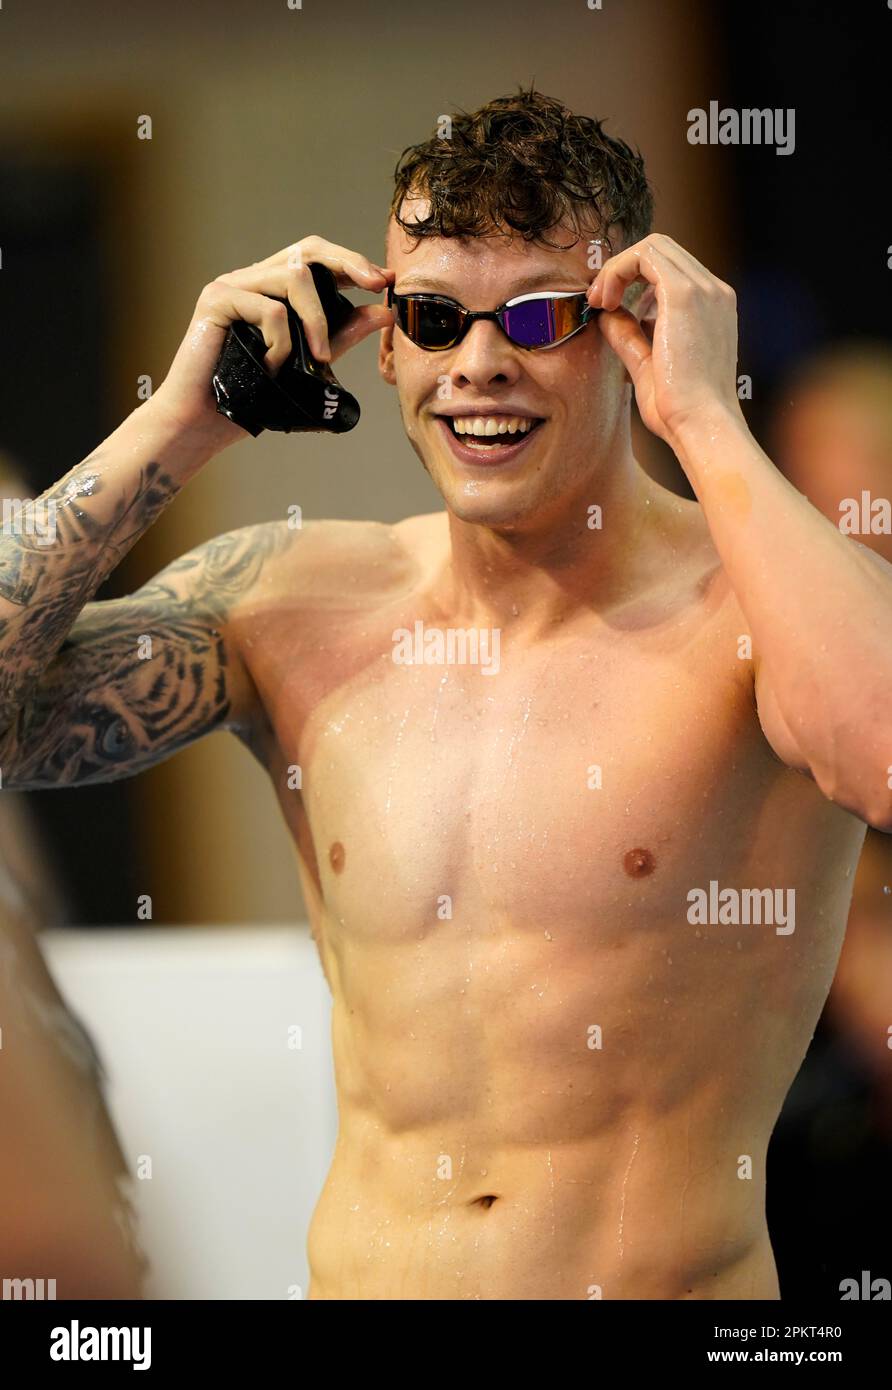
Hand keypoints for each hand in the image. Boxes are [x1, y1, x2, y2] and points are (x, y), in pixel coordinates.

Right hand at [152, 236, 395, 450]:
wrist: (205, 422)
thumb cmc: (253, 395)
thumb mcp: (310, 362)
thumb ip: (342, 334)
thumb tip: (383, 313)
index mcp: (273, 290)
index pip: (315, 258)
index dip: (351, 262)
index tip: (384, 281)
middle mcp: (252, 280)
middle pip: (306, 250)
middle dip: (347, 263)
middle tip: (374, 286)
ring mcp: (232, 285)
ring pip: (293, 278)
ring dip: (317, 320)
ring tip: (319, 357)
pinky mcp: (216, 298)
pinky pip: (270, 309)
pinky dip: (282, 342)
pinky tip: (272, 366)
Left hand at [587, 233, 742, 443]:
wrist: (701, 425)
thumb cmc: (679, 409)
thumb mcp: (647, 365)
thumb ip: (629, 335)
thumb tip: (607, 315)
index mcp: (712, 309)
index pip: (669, 269)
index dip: (631, 277)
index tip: (607, 306)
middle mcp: (714, 292)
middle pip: (662, 249)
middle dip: (622, 267)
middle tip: (598, 300)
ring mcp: (704, 290)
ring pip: (654, 245)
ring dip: (618, 267)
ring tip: (600, 300)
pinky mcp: (685, 295)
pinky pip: (646, 256)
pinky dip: (618, 270)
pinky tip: (606, 301)